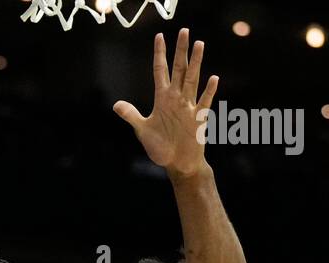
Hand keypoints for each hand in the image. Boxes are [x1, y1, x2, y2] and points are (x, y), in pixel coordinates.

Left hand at [113, 30, 218, 180]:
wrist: (178, 165)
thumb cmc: (161, 149)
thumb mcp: (143, 131)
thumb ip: (132, 115)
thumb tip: (116, 105)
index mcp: (162, 99)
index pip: (160, 71)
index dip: (159, 54)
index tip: (159, 36)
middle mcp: (176, 99)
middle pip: (179, 69)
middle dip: (180, 50)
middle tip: (184, 31)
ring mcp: (188, 106)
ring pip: (193, 79)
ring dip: (196, 63)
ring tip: (199, 44)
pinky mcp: (198, 118)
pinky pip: (204, 102)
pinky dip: (208, 91)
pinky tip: (213, 78)